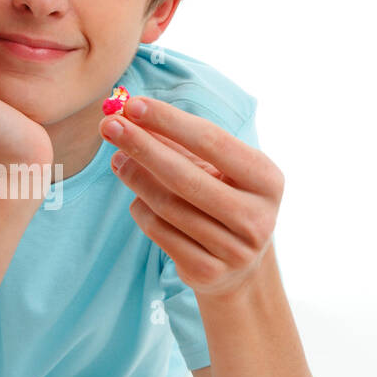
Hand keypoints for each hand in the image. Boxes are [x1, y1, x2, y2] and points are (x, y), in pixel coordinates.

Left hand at [100, 97, 284, 297]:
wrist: (241, 266)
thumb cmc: (224, 200)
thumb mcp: (216, 170)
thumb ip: (179, 143)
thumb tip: (129, 113)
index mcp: (266, 179)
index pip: (212, 141)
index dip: (169, 121)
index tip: (132, 105)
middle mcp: (256, 216)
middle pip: (185, 177)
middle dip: (142, 147)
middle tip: (109, 126)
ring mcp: (234, 249)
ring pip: (168, 206)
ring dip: (135, 178)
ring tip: (118, 159)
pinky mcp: (208, 271)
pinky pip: (160, 232)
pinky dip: (141, 210)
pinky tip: (137, 198)